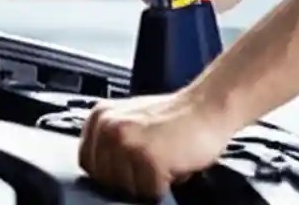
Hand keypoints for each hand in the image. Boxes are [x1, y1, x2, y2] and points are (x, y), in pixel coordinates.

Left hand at [78, 92, 235, 200]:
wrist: (209, 106)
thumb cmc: (176, 118)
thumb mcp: (131, 123)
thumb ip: (111, 144)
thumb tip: (102, 176)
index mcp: (99, 117)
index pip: (89, 165)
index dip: (113, 172)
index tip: (133, 164)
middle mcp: (107, 128)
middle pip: (106, 181)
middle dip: (131, 178)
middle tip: (154, 157)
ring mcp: (126, 143)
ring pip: (127, 190)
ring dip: (148, 182)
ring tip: (165, 157)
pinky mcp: (148, 158)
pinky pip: (150, 192)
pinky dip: (166, 184)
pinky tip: (175, 161)